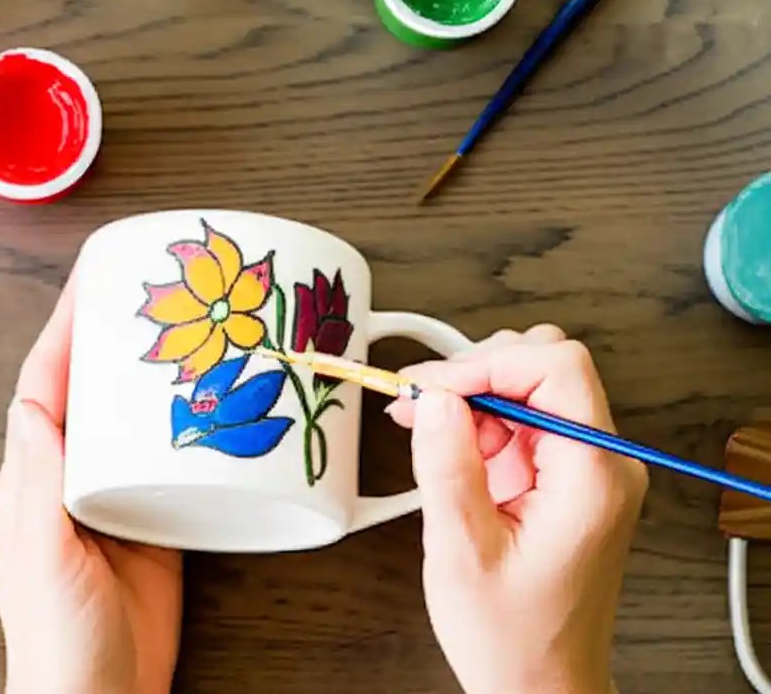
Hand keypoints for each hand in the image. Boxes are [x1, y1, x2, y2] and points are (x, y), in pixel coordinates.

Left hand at [0, 277, 183, 693]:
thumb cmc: (54, 639)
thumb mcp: (41, 553)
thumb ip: (38, 482)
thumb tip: (31, 404)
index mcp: (34, 477)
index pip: (46, 384)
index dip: (65, 329)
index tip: (91, 279)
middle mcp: (72, 477)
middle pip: (94, 390)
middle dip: (115, 337)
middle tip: (151, 292)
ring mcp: (118, 497)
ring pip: (136, 419)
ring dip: (155, 375)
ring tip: (191, 330)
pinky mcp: (159, 521)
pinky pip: (175, 461)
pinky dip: (191, 428)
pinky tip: (218, 406)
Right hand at [387, 326, 646, 693]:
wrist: (540, 685)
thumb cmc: (511, 637)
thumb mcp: (461, 550)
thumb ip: (447, 465)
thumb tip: (432, 397)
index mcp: (592, 478)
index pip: (557, 367)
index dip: (486, 363)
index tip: (430, 389)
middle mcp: (604, 464)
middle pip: (547, 366)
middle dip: (477, 374)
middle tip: (419, 404)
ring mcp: (588, 468)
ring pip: (533, 385)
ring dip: (475, 398)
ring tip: (430, 435)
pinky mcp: (568, 477)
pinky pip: (525, 420)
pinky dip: (480, 423)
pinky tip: (449, 452)